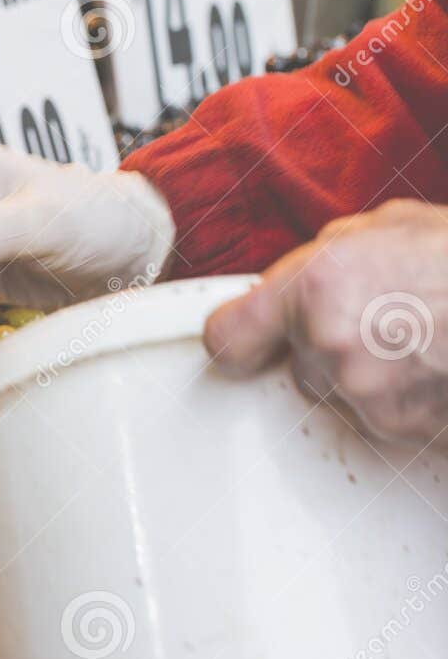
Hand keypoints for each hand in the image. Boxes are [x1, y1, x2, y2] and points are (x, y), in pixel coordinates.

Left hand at [204, 200, 447, 447]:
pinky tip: (443, 366)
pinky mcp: (405, 431)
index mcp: (319, 284)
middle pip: (301, 364)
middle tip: (392, 319)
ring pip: (346, 394)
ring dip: (376, 375)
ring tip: (431, 339)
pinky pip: (388, 421)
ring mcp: (368, 395)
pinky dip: (412, 402)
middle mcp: (332, 344)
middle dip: (334, 346)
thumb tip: (297, 279)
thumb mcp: (396, 227)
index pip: (231, 333)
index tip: (239, 343)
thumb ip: (331, 256)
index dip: (238, 338)